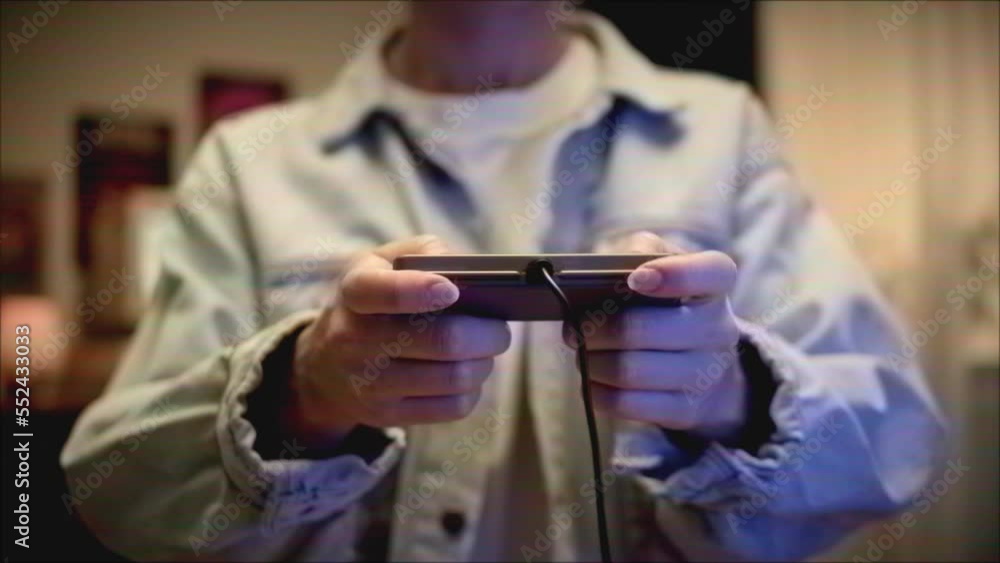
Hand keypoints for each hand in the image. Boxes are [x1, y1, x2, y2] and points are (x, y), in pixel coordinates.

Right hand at [288, 235, 511, 444]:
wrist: (325, 363)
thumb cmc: (373, 300)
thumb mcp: (382, 262)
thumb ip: (425, 254)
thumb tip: (466, 272)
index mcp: (355, 290)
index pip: (386, 291)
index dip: (424, 290)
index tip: (453, 291)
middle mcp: (354, 338)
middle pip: (444, 339)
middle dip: (488, 333)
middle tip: (499, 329)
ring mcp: (369, 382)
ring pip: (454, 377)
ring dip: (484, 362)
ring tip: (485, 351)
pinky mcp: (385, 414)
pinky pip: (451, 407)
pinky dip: (472, 390)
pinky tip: (467, 375)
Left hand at [569, 232, 746, 441]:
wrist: (704, 368)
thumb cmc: (668, 306)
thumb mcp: (660, 268)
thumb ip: (637, 253)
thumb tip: (612, 267)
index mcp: (714, 286)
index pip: (714, 272)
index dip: (675, 274)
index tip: (636, 278)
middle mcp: (718, 329)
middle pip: (644, 329)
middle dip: (596, 328)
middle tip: (576, 327)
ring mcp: (705, 375)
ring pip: (630, 371)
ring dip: (593, 360)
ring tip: (583, 352)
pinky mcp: (687, 411)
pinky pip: (628, 404)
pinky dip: (598, 391)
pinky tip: (592, 379)